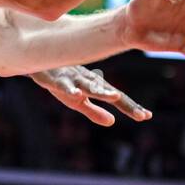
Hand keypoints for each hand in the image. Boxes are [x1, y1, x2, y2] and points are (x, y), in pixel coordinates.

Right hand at [30, 65, 150, 126]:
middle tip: (140, 114)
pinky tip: (76, 94)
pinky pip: (64, 84)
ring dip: (101, 91)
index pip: (116, 98)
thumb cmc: (60, 81)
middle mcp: (88, 81)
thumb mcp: (77, 101)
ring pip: (88, 86)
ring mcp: (73, 79)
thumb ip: (94, 111)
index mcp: (94, 87)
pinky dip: (70, 88)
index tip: (147, 116)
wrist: (37, 62)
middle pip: (108, 92)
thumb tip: (112, 122)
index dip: (130, 107)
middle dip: (123, 102)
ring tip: (114, 97)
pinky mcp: (56, 79)